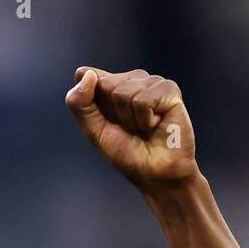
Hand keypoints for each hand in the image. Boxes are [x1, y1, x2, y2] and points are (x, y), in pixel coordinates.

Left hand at [66, 67, 196, 188]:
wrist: (156, 174)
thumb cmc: (128, 153)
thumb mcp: (94, 131)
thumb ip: (80, 104)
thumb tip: (84, 73)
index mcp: (110, 85)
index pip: (85, 75)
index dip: (89, 103)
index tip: (105, 121)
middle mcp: (131, 79)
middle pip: (105, 84)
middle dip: (113, 113)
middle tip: (129, 128)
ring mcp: (151, 82)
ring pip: (123, 93)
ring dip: (130, 120)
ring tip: (144, 128)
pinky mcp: (169, 89)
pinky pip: (143, 101)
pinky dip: (145, 120)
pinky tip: (156, 125)